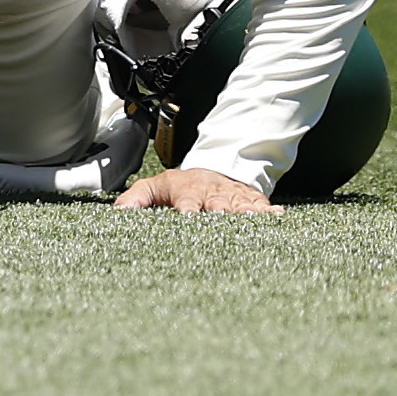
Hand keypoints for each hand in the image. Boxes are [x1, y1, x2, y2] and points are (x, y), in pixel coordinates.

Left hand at [114, 167, 279, 213]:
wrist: (216, 168)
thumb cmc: (184, 184)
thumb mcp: (156, 185)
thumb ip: (137, 198)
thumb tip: (118, 212)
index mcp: (188, 193)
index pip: (187, 203)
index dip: (188, 210)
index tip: (189, 217)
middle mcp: (213, 196)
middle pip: (219, 207)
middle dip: (222, 216)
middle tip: (224, 226)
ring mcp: (234, 199)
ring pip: (242, 208)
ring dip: (247, 216)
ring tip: (255, 224)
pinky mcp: (253, 202)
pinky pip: (263, 208)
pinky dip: (270, 213)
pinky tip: (278, 217)